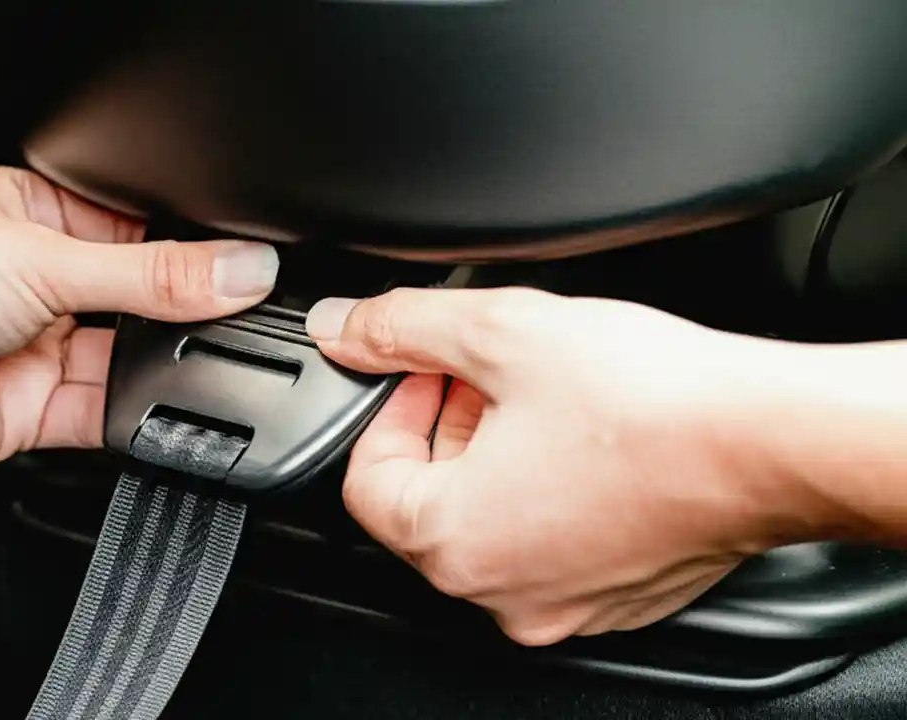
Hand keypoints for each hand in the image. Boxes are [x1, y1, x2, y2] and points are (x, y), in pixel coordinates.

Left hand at [0, 164, 277, 472]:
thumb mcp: (38, 260)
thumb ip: (148, 275)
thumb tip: (237, 269)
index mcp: (27, 212)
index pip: (133, 223)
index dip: (188, 242)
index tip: (247, 260)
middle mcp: (33, 279)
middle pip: (137, 294)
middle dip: (181, 308)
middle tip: (238, 312)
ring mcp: (34, 345)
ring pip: (128, 356)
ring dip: (162, 361)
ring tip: (198, 357)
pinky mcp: (33, 409)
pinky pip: (107, 412)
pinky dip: (139, 413)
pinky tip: (163, 402)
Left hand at [305, 287, 821, 645]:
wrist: (774, 440)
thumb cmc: (653, 402)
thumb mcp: (500, 332)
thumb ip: (401, 328)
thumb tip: (344, 329)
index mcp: (454, 543)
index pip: (366, 479)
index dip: (388, 409)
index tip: (424, 371)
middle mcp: (502, 592)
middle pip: (427, 502)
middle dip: (443, 426)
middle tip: (485, 372)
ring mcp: (564, 602)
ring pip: (490, 520)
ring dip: (496, 454)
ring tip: (543, 397)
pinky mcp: (614, 594)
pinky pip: (549, 541)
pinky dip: (548, 489)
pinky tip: (584, 439)